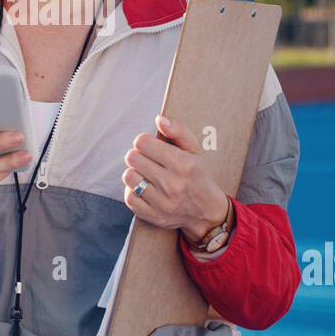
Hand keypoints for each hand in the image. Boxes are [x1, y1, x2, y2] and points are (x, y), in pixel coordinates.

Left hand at [122, 115, 229, 242]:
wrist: (206, 212)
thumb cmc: (197, 175)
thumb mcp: (194, 150)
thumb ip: (178, 131)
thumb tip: (159, 119)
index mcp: (183, 164)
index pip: (143, 142)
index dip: (144, 141)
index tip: (150, 146)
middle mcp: (172, 184)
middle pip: (132, 158)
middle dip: (138, 155)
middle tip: (147, 160)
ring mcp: (162, 202)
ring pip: (128, 177)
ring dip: (134, 172)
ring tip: (145, 173)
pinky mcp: (153, 216)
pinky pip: (129, 197)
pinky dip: (132, 191)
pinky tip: (143, 188)